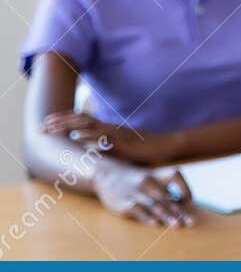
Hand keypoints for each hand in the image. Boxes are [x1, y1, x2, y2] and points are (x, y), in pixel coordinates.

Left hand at [42, 112, 178, 165]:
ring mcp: (116, 134)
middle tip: (42, 126)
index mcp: (109, 128)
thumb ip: (106, 148)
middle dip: (60, 122)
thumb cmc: (145, 149)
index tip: (48, 122)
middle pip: (81, 120)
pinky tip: (76, 137)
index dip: (64, 120)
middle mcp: (110, 128)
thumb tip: (89, 151)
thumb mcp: (121, 148)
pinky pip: (103, 138)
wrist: (166, 146)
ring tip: (52, 127)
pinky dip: (89, 136)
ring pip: (88, 125)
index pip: (82, 120)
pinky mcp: (123, 143)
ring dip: (68, 126)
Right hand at [93, 162, 194, 227]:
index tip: (189, 200)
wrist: (106, 175)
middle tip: (189, 222)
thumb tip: (183, 205)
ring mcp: (134, 192)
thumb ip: (165, 189)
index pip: (175, 175)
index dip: (184, 187)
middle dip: (178, 211)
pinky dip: (147, 217)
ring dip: (166, 216)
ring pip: (153, 205)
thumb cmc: (135, 181)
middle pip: (166, 197)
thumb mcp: (150, 178)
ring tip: (177, 225)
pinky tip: (155, 224)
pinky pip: (136, 210)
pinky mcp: (122, 202)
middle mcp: (147, 182)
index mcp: (156, 174)